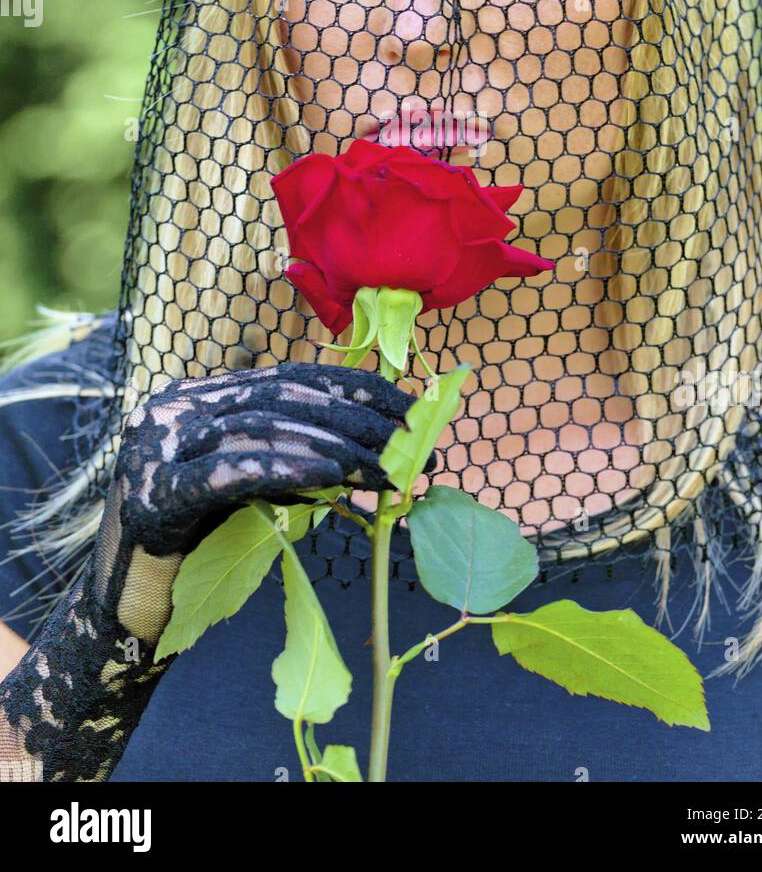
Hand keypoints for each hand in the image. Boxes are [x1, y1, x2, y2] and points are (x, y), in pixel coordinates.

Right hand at [115, 362, 413, 558]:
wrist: (124, 607)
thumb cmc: (195, 545)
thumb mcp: (250, 487)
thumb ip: (290, 458)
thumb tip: (374, 450)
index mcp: (201, 398)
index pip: (290, 378)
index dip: (355, 388)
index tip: (412, 408)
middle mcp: (177, 408)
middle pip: (282, 399)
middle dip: (356, 419)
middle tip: (413, 444)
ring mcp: (159, 447)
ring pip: (262, 429)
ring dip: (335, 447)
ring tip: (386, 466)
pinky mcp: (152, 495)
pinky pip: (227, 473)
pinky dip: (283, 470)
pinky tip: (331, 478)